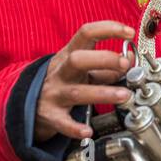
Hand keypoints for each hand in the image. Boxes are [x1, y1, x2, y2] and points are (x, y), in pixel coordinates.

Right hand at [34, 22, 135, 142]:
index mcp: (69, 54)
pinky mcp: (51, 115)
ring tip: (125, 95)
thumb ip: (106, 65)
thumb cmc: (62, 80)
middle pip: (78, 60)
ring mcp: (55, 93)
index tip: (129, 32)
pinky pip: (62, 122)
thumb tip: (131, 58)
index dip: (108, 29)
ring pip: (77, 92)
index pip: (86, 33)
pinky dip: (74, 128)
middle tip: (125, 65)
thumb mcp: (81, 68)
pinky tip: (87, 131)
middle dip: (104, 59)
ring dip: (103, 93)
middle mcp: (61, 72)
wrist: (29, 102)